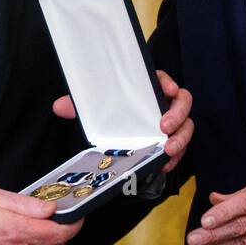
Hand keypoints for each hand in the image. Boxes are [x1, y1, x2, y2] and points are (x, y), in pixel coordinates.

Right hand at [0, 189, 83, 244]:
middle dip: (61, 229)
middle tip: (58, 213)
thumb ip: (27, 204)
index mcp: (15, 231)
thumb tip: (51, 207)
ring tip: (31, 222)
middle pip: (55, 244)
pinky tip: (18, 236)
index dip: (73, 223)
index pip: (59, 233)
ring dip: (44, 238)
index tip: (77, 214)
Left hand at [52, 70, 193, 172]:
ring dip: (181, 139)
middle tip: (164, 127)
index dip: (169, 83)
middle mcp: (163, 103)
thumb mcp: (95, 107)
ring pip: (186, 126)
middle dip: (177, 114)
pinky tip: (165, 165)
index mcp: (148, 87)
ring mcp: (171, 122)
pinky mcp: (171, 140)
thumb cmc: (110, 111)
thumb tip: (59, 107)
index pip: (162, 79)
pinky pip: (180, 147)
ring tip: (168, 151)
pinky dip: (175, 158)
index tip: (169, 90)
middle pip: (183, 102)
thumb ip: (79, 105)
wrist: (115, 131)